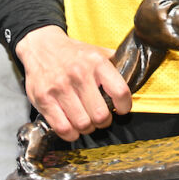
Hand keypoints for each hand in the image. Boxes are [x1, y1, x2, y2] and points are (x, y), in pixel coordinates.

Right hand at [15, 26, 131, 139]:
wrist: (41, 45)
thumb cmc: (73, 53)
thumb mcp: (96, 51)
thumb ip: (116, 63)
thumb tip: (137, 73)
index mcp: (96, 62)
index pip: (120, 92)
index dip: (124, 106)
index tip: (121, 109)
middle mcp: (78, 74)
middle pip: (100, 114)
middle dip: (104, 121)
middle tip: (101, 118)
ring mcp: (59, 88)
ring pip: (83, 124)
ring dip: (87, 128)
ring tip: (86, 123)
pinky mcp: (43, 99)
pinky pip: (63, 128)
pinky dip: (71, 134)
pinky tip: (73, 128)